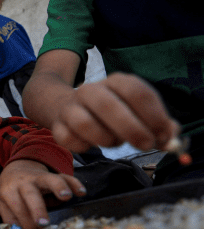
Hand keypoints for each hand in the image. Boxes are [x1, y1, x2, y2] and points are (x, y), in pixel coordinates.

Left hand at [0, 159, 86, 228]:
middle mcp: (23, 182)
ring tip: (66, 197)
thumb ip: (11, 219)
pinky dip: (74, 183)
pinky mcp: (52, 174)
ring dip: (58, 187)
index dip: (25, 223)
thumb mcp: (3, 203)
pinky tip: (81, 192)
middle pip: (30, 195)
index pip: (17, 209)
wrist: (16, 168)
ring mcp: (39, 177)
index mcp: (8, 191)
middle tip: (43, 223)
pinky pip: (65, 177)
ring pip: (49, 179)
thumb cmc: (10, 191)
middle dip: (37, 209)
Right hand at [24, 50, 179, 153]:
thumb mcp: (137, 112)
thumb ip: (158, 124)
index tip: (163, 134)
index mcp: (115, 81)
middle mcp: (91, 90)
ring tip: (114, 142)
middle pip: (109, 105)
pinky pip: (69, 139)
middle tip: (145, 145)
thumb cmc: (111, 113)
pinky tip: (91, 144)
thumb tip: (171, 137)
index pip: (137, 92)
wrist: (66, 107)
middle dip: (132, 129)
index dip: (154, 116)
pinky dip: (84, 146)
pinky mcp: (57, 126)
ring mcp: (71, 107)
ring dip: (106, 139)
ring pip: (85, 123)